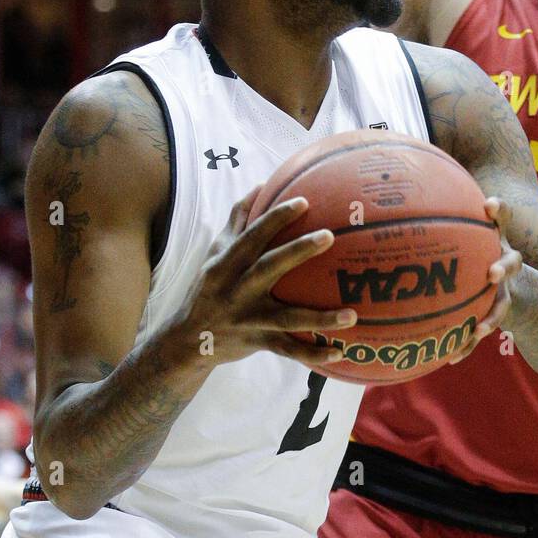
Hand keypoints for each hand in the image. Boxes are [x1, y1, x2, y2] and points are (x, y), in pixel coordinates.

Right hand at [179, 186, 356, 370]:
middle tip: (330, 235)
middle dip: (298, 251)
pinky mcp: (257, 342)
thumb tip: (261, 186)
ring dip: (319, 318)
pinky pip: (288, 349)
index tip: (304, 201)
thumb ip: (237, 220)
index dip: (276, 218)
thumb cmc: (208, 288)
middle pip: (269, 267)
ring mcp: (248, 319)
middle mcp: (237, 290)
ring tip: (352, 315)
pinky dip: (312, 352)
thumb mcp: (215, 252)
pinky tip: (340, 351)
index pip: (252, 236)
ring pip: (287, 318)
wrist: (186, 341)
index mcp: (227, 264)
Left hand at [447, 196, 522, 365]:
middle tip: (491, 273)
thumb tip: (392, 197)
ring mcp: (503, 289)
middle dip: (504, 267)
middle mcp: (501, 261)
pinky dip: (468, 345)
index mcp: (492, 239)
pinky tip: (452, 358)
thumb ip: (431, 216)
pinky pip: (482, 330)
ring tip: (480, 329)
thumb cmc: (461, 249)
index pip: (501, 219)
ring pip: (503, 303)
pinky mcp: (493, 313)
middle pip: (513, 262)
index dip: (499, 210)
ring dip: (493, 316)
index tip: (488, 205)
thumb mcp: (453, 230)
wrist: (493, 279)